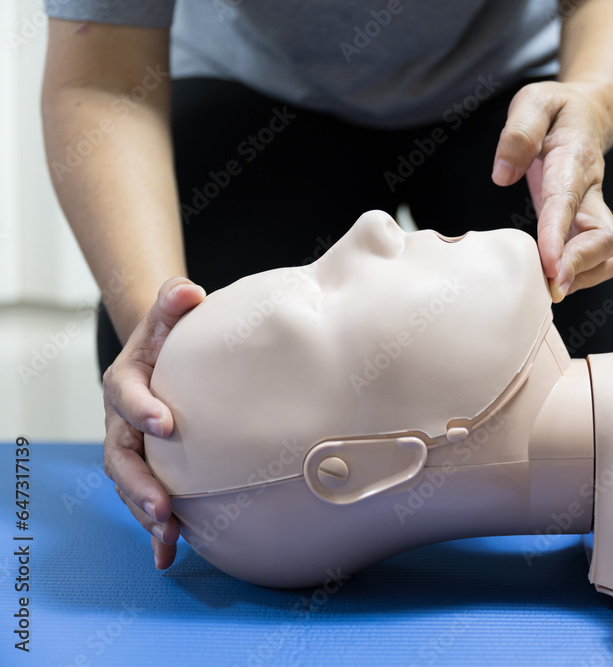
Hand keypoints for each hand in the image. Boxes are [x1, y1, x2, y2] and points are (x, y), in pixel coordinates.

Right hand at [102, 277, 205, 568]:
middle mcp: (121, 421)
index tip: (166, 424)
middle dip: (139, 482)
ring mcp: (132, 449)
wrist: (164, 358)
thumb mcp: (170, 315)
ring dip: (145, 511)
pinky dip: (156, 531)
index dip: (142, 409)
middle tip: (163, 504)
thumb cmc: (172, 337)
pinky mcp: (149, 469)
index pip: (126, 395)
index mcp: (125, 382)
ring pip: (130, 485)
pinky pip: (148, 502)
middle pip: (120, 455)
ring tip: (167, 533)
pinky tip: (169, 556)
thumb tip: (190, 291)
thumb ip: (174, 301)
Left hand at [492, 80, 612, 302]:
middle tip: (547, 286)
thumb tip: (502, 175)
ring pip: (608, 255)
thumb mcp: (534, 100)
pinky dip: (580, 276)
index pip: (567, 202)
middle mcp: (591, 191)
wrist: (589, 114)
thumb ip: (519, 132)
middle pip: (606, 239)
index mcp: (575, 159)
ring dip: (582, 276)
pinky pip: (598, 260)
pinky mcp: (587, 226)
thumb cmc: (557, 111)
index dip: (557, 236)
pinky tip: (550, 277)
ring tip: (546, 286)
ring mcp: (593, 212)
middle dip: (580, 266)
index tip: (547, 264)